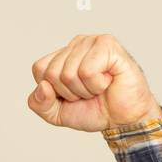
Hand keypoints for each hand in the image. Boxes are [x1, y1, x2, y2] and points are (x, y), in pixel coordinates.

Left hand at [26, 34, 161, 131]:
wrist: (123, 120)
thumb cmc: (94, 110)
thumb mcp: (56, 113)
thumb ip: (39, 103)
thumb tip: (43, 86)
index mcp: (63, 54)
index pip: (39, 69)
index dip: (53, 90)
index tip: (72, 94)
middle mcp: (77, 43)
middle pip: (52, 72)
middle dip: (69, 92)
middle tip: (88, 92)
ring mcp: (93, 42)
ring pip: (68, 73)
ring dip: (85, 90)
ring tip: (99, 87)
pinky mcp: (108, 45)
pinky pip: (86, 71)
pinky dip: (96, 85)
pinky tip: (108, 81)